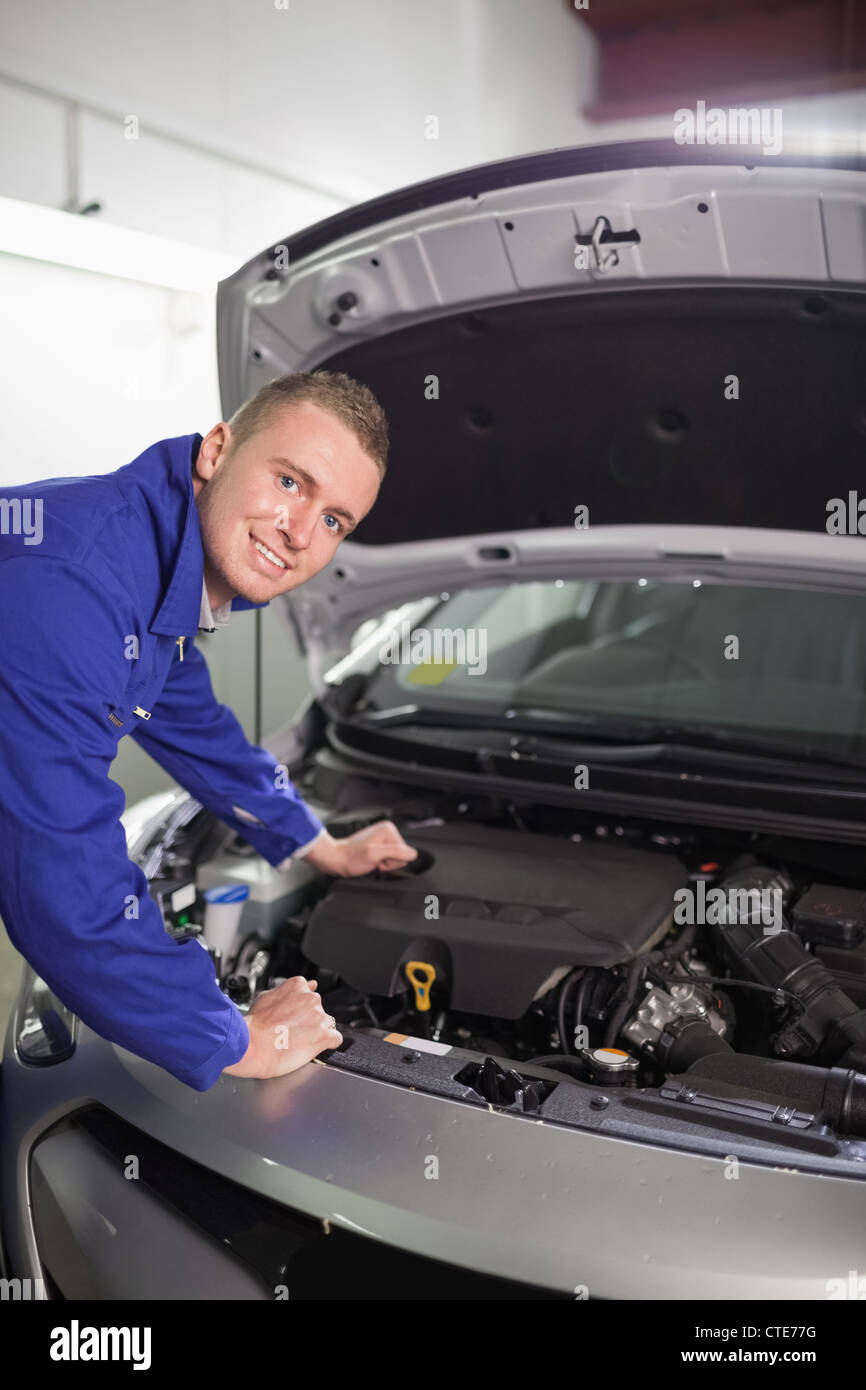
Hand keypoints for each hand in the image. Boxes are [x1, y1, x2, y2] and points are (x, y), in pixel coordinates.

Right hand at [222, 975, 341, 1079]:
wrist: (250, 1046)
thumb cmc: (254, 1025)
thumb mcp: (265, 996)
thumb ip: (286, 990)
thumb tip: (305, 985)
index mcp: (298, 986)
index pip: (310, 994)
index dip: (302, 1008)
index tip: (296, 1017)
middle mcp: (311, 998)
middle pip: (318, 1010)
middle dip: (309, 1020)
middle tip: (293, 1031)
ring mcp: (319, 1017)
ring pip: (328, 1024)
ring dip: (318, 1032)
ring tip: (300, 1041)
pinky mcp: (323, 1036)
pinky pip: (335, 1039)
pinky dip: (328, 1044)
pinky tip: (315, 1047)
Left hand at [303, 820, 417, 876]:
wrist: (338, 859)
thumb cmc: (352, 858)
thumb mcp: (374, 855)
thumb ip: (395, 852)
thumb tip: (413, 854)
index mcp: (388, 830)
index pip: (405, 852)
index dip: (391, 861)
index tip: (377, 859)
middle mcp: (387, 831)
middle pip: (401, 854)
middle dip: (388, 862)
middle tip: (373, 860)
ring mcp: (383, 837)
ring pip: (395, 858)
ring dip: (383, 863)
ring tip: (370, 860)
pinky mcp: (379, 844)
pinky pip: (388, 857)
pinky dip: (380, 862)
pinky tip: (370, 859)